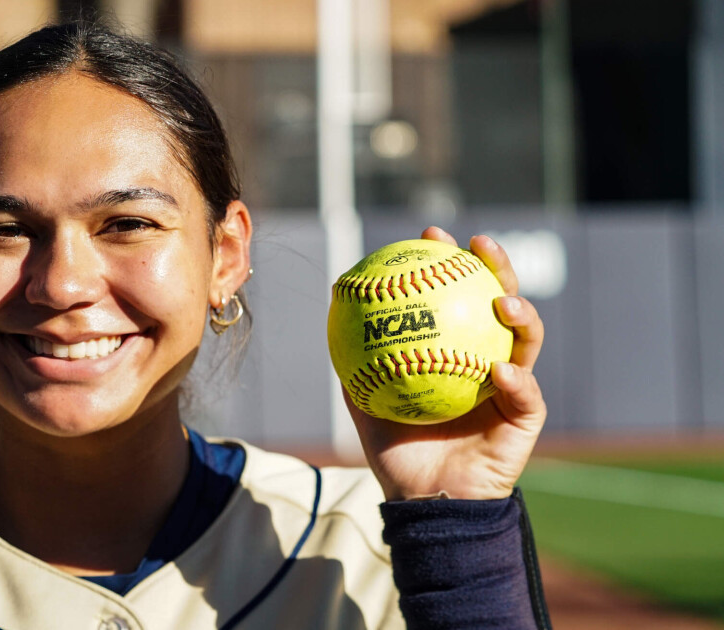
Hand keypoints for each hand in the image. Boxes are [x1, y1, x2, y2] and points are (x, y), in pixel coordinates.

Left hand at [347, 227, 546, 500]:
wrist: (422, 501)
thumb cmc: (396, 451)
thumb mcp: (365, 401)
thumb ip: (355, 361)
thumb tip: (332, 310)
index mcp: (455, 349)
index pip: (455, 295)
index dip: (448, 260)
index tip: (431, 233)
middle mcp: (488, 360)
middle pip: (501, 302)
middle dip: (496, 266)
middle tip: (477, 243)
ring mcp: (512, 387)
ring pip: (526, 341)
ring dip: (521, 316)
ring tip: (502, 301)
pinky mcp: (526, 419)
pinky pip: (527, 397)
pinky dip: (517, 384)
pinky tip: (500, 373)